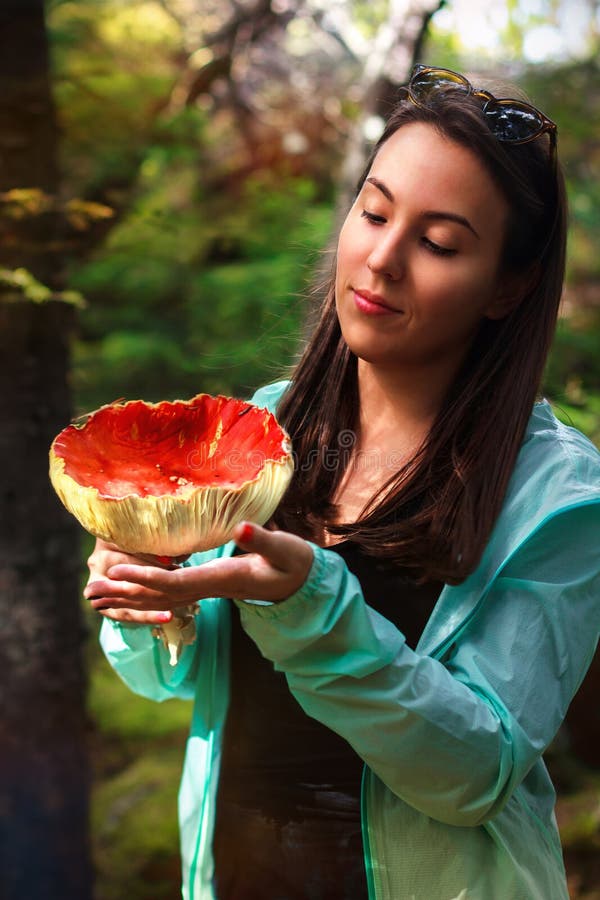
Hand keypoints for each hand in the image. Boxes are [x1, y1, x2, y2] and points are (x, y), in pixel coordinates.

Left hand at [84, 523, 313, 624]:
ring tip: (97, 594)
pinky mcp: (207, 584)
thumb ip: (262, 539)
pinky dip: (144, 591)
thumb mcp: (284, 549)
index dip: (148, 577)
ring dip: (128, 596)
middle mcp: (209, 588)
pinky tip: (127, 586)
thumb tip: (239, 529)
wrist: (302, 583)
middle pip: (160, 596)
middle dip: (126, 594)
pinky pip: (169, 593)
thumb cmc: (294, 563)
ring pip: (161, 598)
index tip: (119, 571)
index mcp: (222, 579)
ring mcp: (207, 589)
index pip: (177, 583)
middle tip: (90, 590)